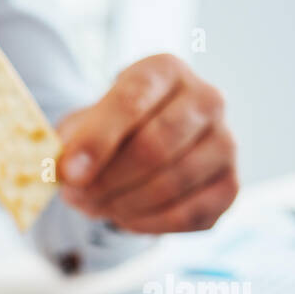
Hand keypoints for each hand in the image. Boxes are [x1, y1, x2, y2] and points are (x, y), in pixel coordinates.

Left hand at [57, 54, 237, 233]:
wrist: (140, 152)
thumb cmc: (108, 134)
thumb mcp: (82, 127)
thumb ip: (72, 144)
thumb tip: (64, 173)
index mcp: (165, 70)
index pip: (132, 98)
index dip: (97, 140)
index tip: (67, 173)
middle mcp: (206, 99)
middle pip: (154, 145)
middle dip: (106, 180)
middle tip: (74, 196)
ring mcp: (225, 142)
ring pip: (171, 183)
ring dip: (122, 205)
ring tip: (95, 205)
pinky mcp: (230, 185)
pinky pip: (187, 214)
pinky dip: (146, 223)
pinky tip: (123, 217)